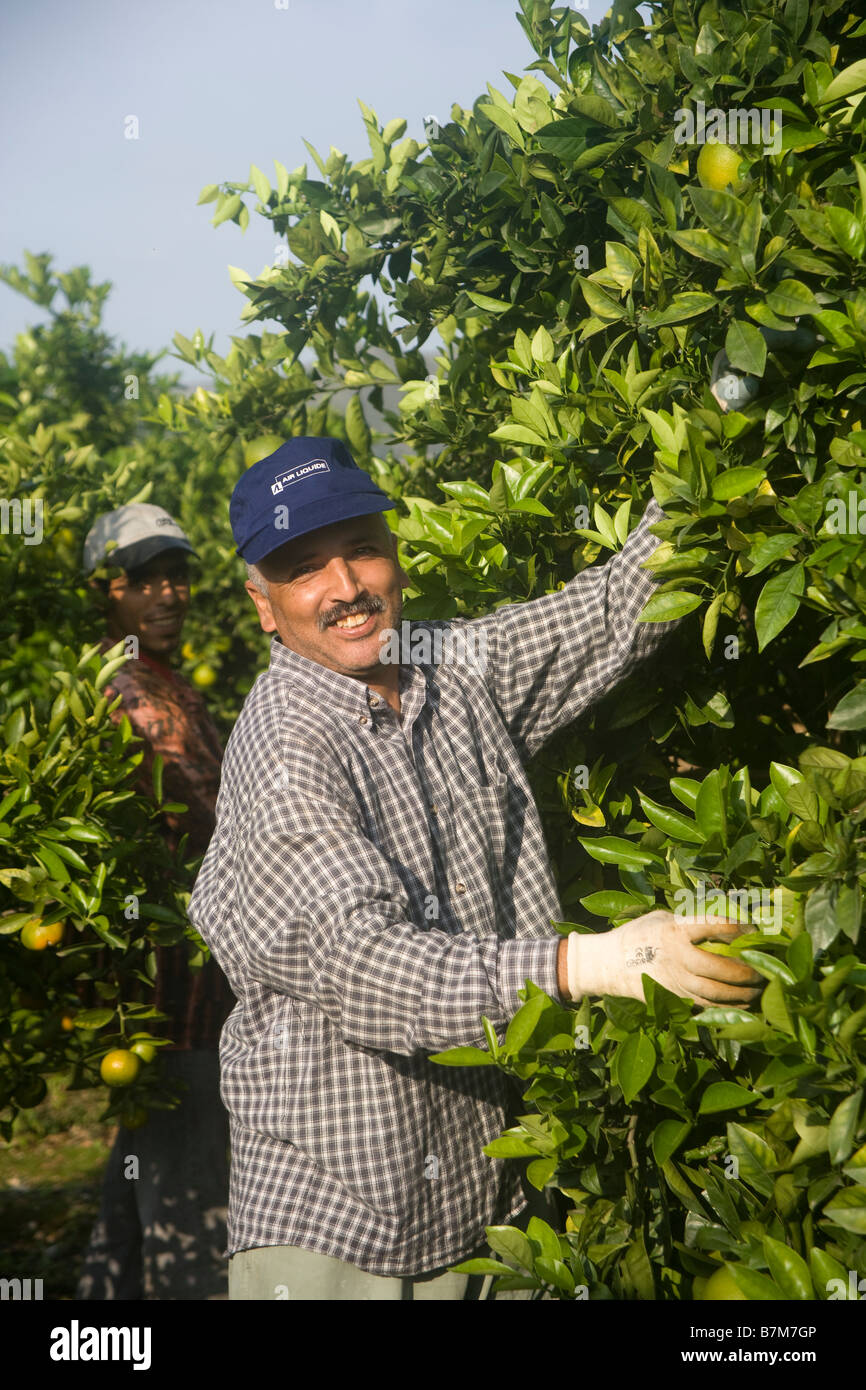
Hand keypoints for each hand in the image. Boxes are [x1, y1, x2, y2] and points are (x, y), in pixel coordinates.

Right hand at [564, 909, 763, 1008]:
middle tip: (764, 969)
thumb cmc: (638, 935)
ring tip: (758, 988)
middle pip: (719, 967)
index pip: (713, 926)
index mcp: (673, 932)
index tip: (754, 930)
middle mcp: (676, 958)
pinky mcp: (673, 1000)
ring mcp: (674, 983)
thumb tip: (727, 922)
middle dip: (746, 970)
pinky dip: (728, 1007)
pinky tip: (742, 1003)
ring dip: (742, 993)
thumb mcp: (662, 918)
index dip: (738, 928)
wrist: (609, 964)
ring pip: (716, 992)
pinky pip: (707, 1006)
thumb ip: (691, 921)